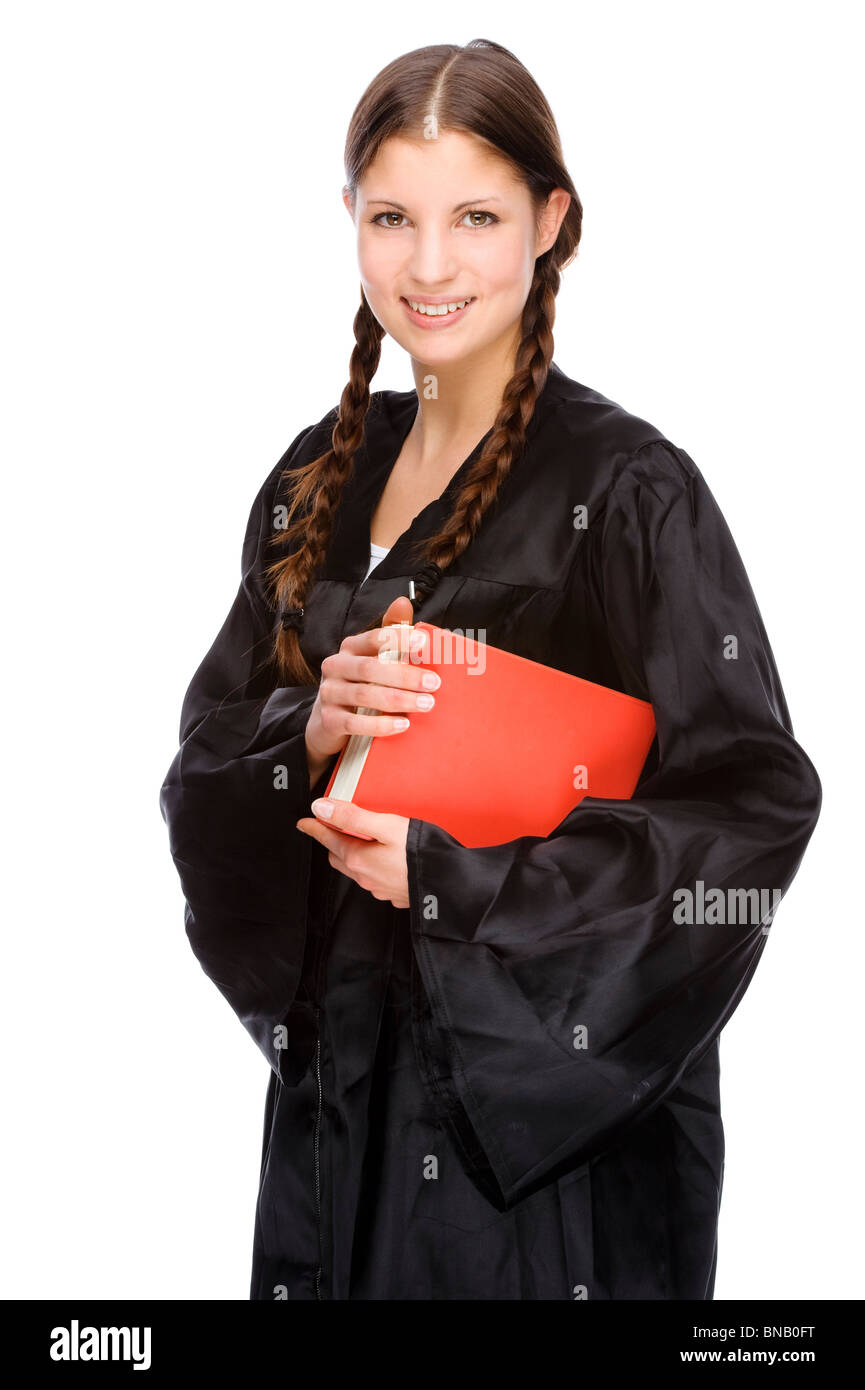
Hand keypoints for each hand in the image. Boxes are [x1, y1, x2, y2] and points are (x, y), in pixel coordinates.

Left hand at [296, 798, 410, 908]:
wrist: (450, 885)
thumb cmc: (421, 854)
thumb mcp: (386, 826)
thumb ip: (352, 816)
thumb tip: (321, 808)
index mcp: (359, 858)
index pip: (328, 840)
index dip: (315, 828)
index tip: (304, 823)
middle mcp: (365, 877)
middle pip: (339, 857)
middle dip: (332, 842)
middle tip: (331, 828)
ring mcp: (380, 888)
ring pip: (356, 870)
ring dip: (352, 854)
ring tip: (360, 840)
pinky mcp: (395, 894)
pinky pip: (374, 879)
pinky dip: (371, 866)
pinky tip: (384, 859)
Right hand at [304, 596, 440, 785]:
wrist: (329, 722)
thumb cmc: (360, 683)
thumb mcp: (373, 657)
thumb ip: (391, 633)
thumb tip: (403, 601)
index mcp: (350, 647)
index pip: (375, 638)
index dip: (399, 638)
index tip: (424, 642)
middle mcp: (336, 666)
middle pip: (371, 668)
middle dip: (405, 675)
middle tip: (433, 683)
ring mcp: (329, 693)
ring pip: (364, 695)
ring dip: (398, 699)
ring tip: (425, 704)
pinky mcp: (329, 720)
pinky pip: (355, 723)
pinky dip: (381, 725)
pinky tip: (403, 725)